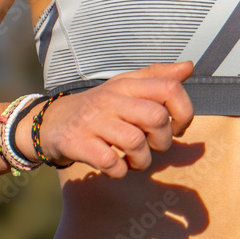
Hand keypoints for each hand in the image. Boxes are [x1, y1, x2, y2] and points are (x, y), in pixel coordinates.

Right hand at [15, 61, 194, 177]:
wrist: (51, 123)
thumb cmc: (100, 109)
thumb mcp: (126, 88)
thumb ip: (158, 78)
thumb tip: (188, 67)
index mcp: (127, 85)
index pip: (170, 89)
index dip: (184, 112)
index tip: (176, 127)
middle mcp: (111, 100)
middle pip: (156, 117)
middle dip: (163, 140)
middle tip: (153, 146)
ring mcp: (93, 121)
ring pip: (135, 142)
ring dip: (142, 160)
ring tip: (134, 160)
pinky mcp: (78, 143)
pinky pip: (111, 162)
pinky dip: (119, 171)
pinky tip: (116, 167)